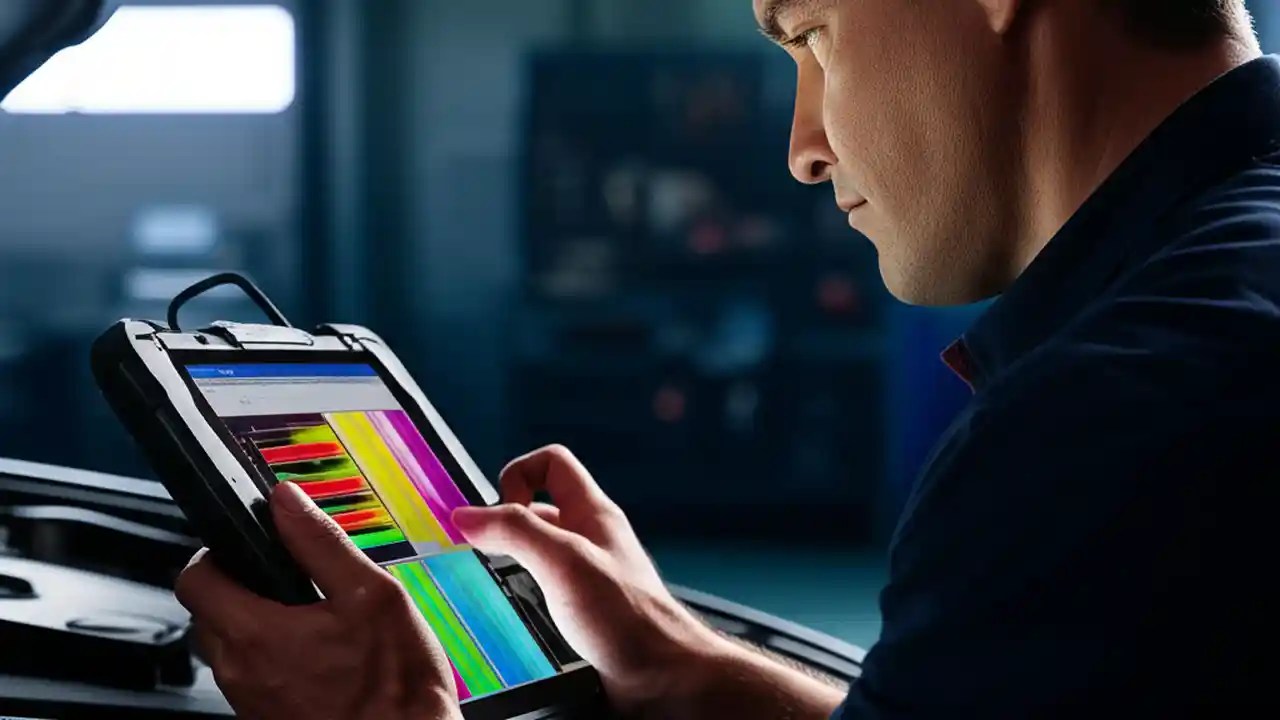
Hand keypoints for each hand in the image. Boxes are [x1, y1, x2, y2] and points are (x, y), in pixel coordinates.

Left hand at [175, 482, 460, 719]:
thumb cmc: (396, 687)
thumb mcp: (374, 595)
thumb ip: (322, 542)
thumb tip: (287, 502)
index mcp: (257, 635)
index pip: (193, 579)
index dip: (214, 552)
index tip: (246, 545)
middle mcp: (241, 674)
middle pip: (206, 614)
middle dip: (237, 588)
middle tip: (286, 579)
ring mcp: (250, 703)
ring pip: (228, 649)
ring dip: (255, 625)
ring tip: (310, 618)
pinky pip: (251, 679)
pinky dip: (272, 660)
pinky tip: (319, 655)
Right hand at [451, 446, 732, 715]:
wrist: (663, 675)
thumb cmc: (629, 617)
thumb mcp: (565, 563)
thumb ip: (517, 533)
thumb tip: (466, 515)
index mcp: (591, 513)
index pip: (552, 463)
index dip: (518, 475)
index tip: (501, 513)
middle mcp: (589, 537)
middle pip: (537, 508)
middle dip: (505, 525)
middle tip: (490, 554)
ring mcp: (586, 572)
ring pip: (536, 550)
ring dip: (510, 562)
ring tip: (498, 585)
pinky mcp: (582, 607)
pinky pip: (543, 586)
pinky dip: (522, 593)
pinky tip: (516, 613)